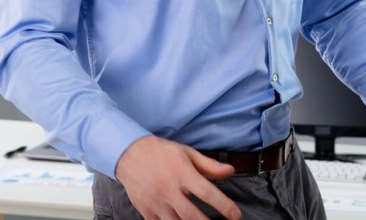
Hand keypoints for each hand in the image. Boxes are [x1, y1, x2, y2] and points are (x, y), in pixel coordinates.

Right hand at [115, 135, 239, 219]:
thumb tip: (230, 170)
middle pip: (192, 215)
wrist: (130, 154)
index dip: (224, 206)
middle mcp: (169, 189)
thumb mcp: (187, 153)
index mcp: (182, 173)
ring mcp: (156, 202)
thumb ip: (209, 165)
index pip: (207, 193)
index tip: (236, 215)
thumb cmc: (161, 153)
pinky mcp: (146, 210)